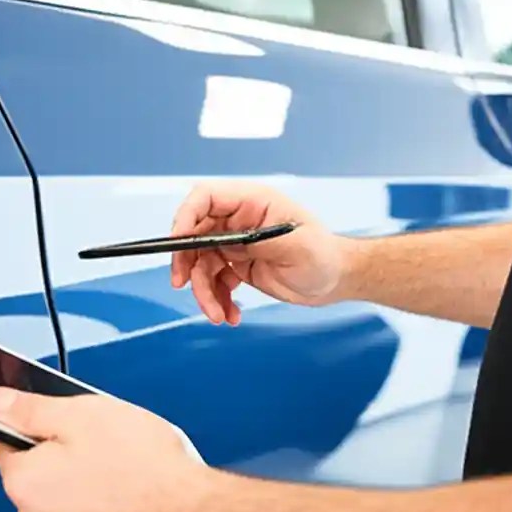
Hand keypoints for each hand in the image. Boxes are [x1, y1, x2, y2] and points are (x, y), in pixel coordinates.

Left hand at [0, 387, 217, 511]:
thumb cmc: (146, 469)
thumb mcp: (84, 414)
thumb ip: (30, 408)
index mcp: (24, 483)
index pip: (8, 443)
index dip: (40, 425)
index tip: (66, 422)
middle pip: (40, 476)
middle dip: (66, 458)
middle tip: (106, 444)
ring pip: (68, 504)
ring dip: (89, 488)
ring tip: (129, 473)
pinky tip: (137, 498)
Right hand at [170, 182, 352, 324]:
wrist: (334, 281)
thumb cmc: (325, 256)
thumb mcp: (299, 247)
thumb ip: (262, 241)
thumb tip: (230, 241)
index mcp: (254, 202)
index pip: (207, 197)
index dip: (186, 216)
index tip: (177, 242)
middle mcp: (239, 219)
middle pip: (194, 233)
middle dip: (187, 261)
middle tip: (183, 284)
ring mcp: (236, 242)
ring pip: (201, 263)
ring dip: (203, 291)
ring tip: (218, 314)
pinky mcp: (237, 264)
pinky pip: (213, 280)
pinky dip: (216, 299)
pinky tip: (230, 313)